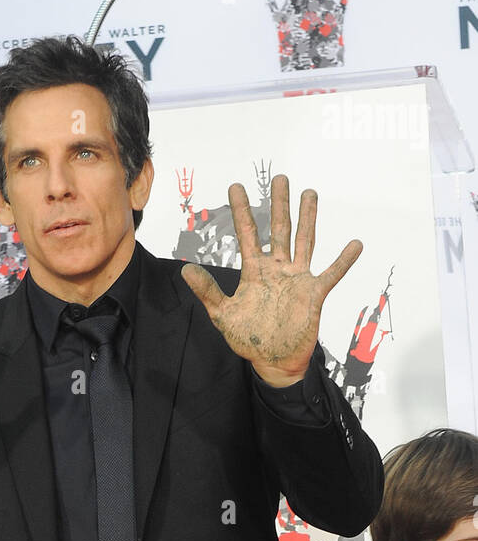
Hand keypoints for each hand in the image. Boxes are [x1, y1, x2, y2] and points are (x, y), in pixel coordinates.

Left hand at [180, 175, 361, 386]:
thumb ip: (208, 292)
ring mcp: (297, 279)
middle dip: (279, 204)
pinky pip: (332, 274)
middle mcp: (277, 269)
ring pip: (304, 241)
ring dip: (308, 218)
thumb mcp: (223, 315)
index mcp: (254, 271)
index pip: (247, 234)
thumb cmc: (249, 339)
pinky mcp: (314, 293)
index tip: (236, 186)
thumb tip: (185, 271)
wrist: (273, 361)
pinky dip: (344, 261)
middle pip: (279, 229)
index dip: (241, 211)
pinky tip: (355, 244)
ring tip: (310, 193)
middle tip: (280, 178)